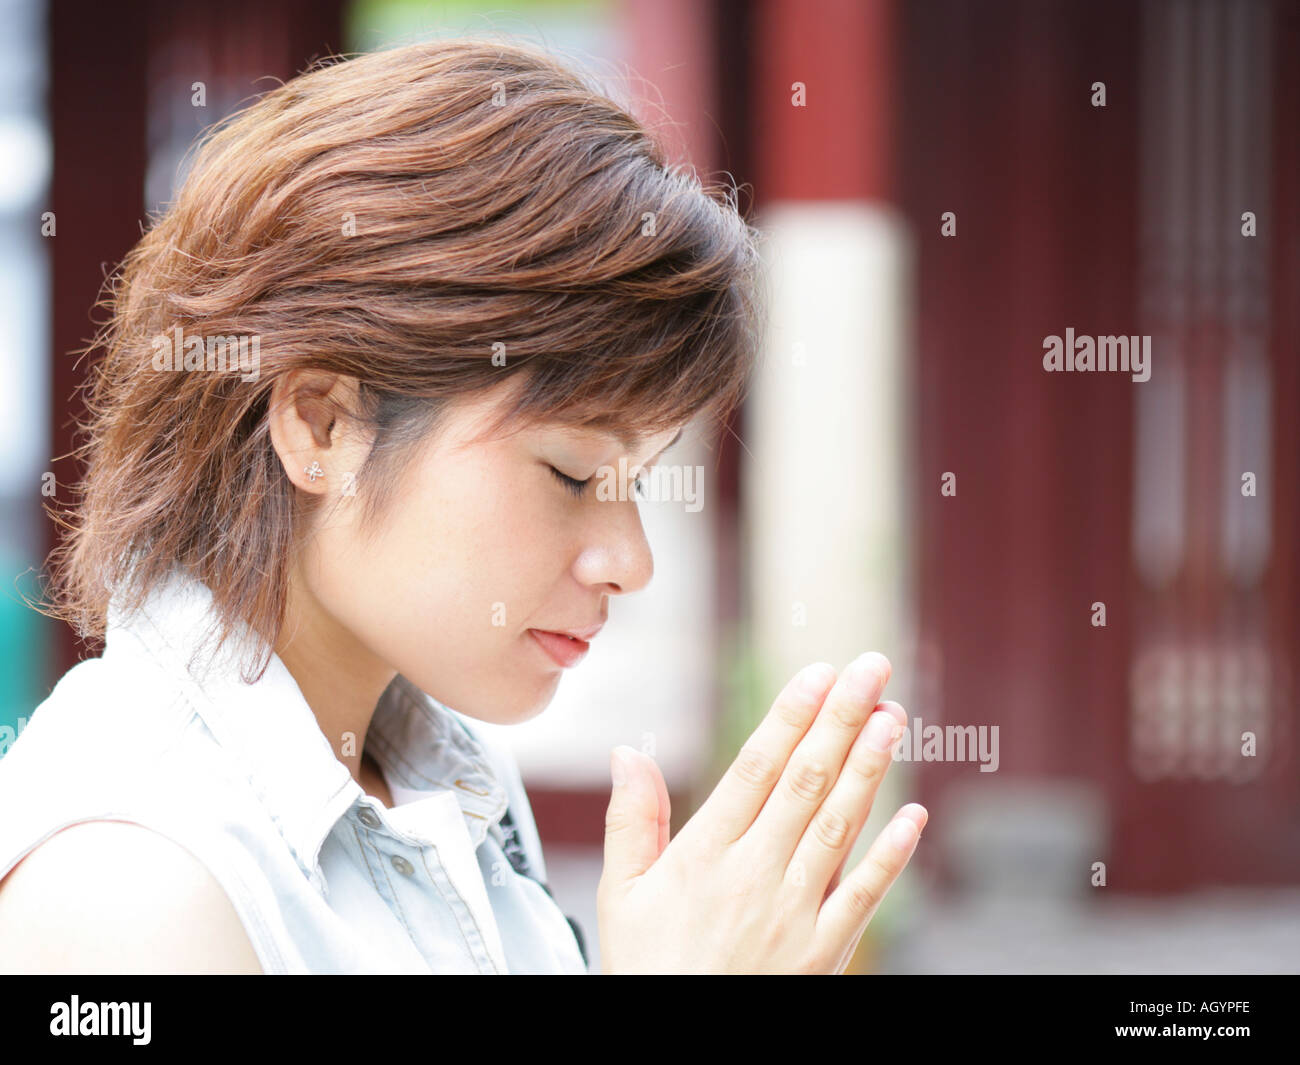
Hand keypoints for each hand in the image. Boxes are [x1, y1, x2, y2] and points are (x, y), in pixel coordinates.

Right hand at [597, 652, 926, 973]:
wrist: (678, 1049)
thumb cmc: (648, 968)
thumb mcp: (621, 895)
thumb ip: (631, 821)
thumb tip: (627, 754)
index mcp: (704, 855)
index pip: (756, 767)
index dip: (791, 715)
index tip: (818, 672)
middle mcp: (755, 876)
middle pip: (806, 782)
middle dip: (842, 719)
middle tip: (871, 668)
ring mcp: (794, 914)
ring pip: (839, 826)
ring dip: (871, 768)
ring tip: (893, 717)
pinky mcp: (822, 953)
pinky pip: (863, 897)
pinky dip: (891, 856)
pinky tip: (913, 815)